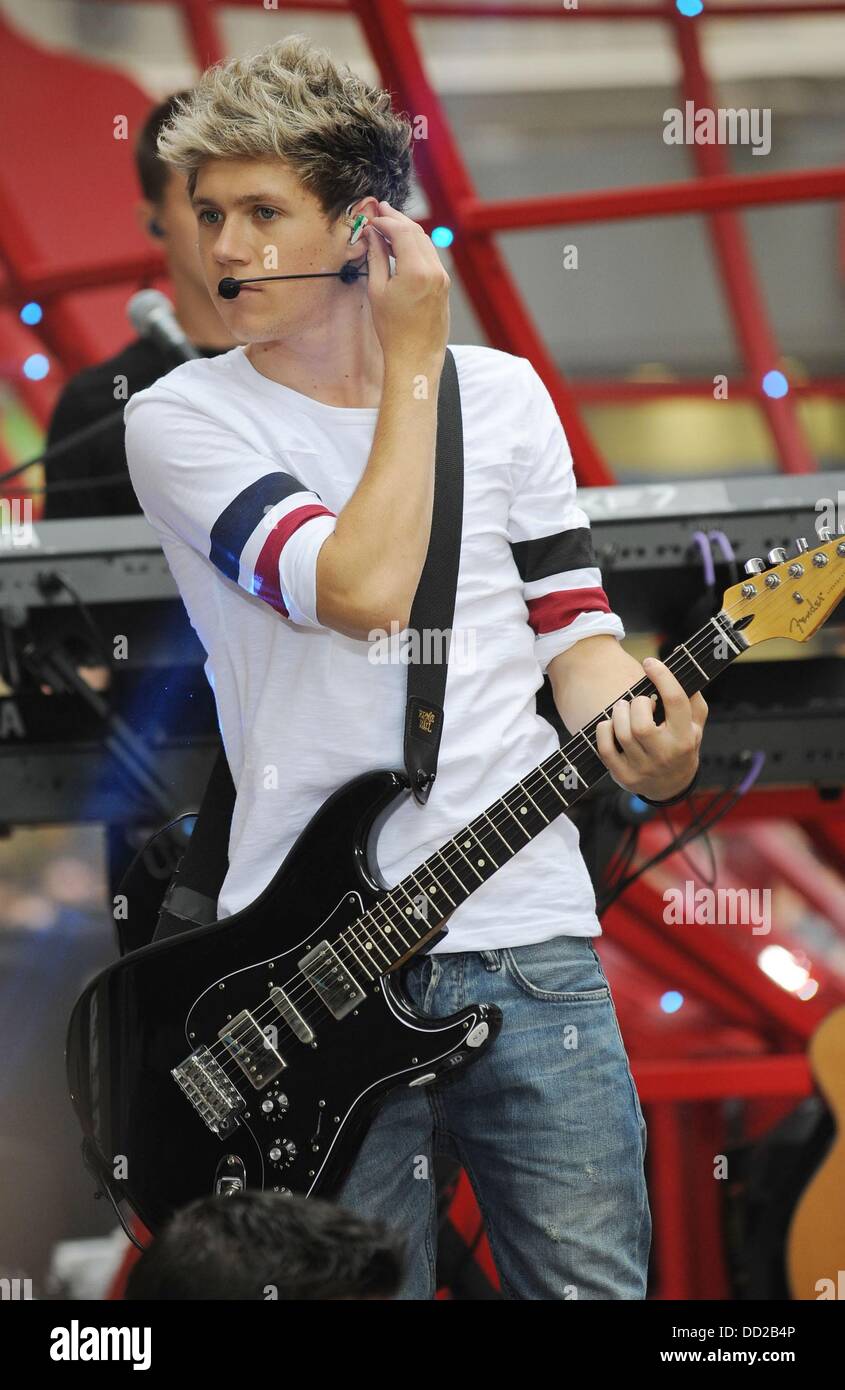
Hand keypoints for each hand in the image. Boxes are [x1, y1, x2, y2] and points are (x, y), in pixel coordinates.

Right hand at [360, 201, 449, 366]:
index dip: (385, 221)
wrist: (416, 357)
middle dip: (397, 219)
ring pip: (426, 242)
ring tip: (390, 225)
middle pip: (416, 232)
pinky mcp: (444, 285)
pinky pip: (431, 256)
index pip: (402, 231)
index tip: (371, 218)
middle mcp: (434, 270)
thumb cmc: (393, 330)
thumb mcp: (377, 291)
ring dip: (408, 231)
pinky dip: (416, 246)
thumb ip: (376, 257)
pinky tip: (403, 246)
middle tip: (381, 210)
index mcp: (416, 270)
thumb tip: (373, 235)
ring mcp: (442, 277)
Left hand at [594, 656, 707, 800]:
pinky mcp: (624, 776)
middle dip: (637, 703)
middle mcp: (666, 755)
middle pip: (641, 723)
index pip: (676, 701)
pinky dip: (604, 731)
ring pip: (623, 734)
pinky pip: (605, 749)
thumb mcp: (695, 722)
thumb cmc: (682, 743)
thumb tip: (678, 659)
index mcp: (686, 737)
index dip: (662, 677)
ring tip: (623, 709)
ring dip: (619, 714)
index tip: (650, 662)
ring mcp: (643, 768)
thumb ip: (691, 694)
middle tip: (638, 700)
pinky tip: (611, 725)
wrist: (673, 785)